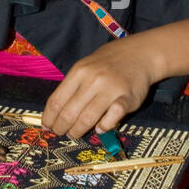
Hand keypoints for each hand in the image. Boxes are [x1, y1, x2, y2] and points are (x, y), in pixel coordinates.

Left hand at [42, 38, 156, 138]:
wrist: (140, 54)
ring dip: (78, 131)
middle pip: (69, 113)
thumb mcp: (85, 67)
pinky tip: (99, 128)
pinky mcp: (127, 99)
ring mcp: (111, 89)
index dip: (49, 118)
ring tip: (76, 134)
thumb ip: (72, 86)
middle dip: (62, 128)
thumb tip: (54, 112)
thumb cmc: (108, 63)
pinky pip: (111, 118)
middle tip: (61, 133)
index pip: (56, 101)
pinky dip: (103, 127)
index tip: (47, 126)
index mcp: (79, 72)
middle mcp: (93, 80)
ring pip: (87, 119)